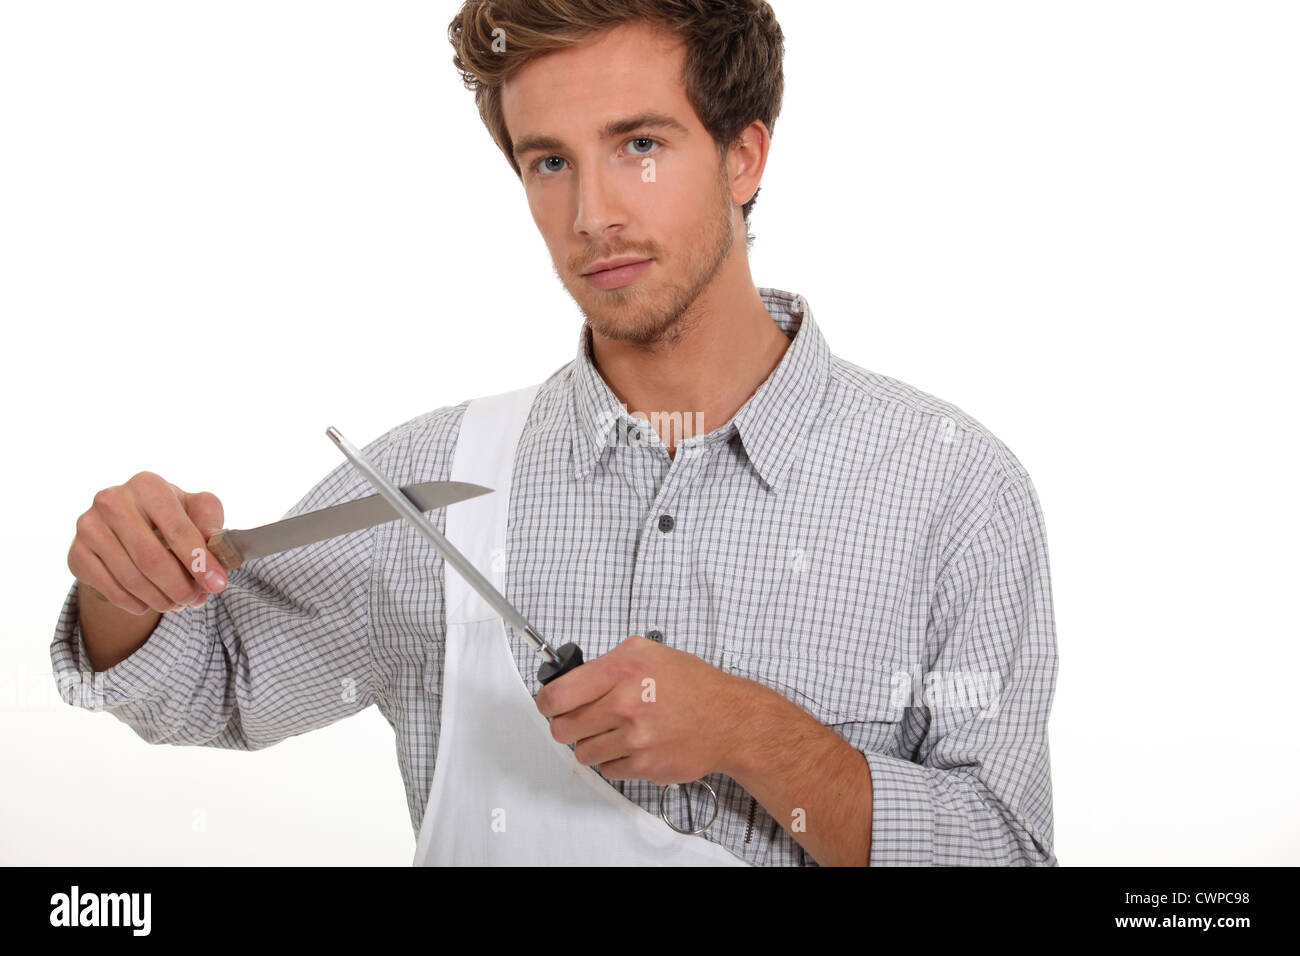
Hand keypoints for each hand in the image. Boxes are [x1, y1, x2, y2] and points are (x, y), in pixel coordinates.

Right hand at [67, 471, 226, 614]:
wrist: (127, 525)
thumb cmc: (171, 516)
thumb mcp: (196, 510)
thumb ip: (210, 522)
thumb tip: (217, 542)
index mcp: (148, 485)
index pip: (178, 529)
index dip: (199, 561)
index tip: (217, 584)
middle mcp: (113, 500)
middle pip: (151, 558)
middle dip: (180, 587)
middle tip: (196, 601)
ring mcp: (89, 526)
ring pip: (131, 578)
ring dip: (160, 599)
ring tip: (178, 604)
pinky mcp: (76, 552)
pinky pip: (110, 589)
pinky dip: (136, 603)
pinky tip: (151, 604)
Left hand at [535, 634, 746, 784]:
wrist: (727, 719)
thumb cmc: (692, 685)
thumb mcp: (648, 652)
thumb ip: (608, 660)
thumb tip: (573, 674)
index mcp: (621, 670)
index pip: (557, 696)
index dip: (546, 703)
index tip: (550, 705)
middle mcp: (624, 704)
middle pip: (563, 728)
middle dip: (567, 725)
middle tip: (581, 720)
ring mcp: (634, 738)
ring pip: (583, 752)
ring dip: (592, 744)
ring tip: (613, 732)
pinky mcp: (644, 765)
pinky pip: (607, 769)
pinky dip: (614, 761)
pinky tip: (632, 745)